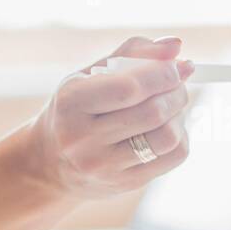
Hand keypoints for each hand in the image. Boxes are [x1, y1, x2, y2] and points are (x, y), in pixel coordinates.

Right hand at [26, 36, 193, 198]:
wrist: (50, 161)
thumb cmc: (77, 107)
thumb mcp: (91, 73)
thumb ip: (133, 52)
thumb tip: (176, 46)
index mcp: (71, 102)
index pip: (130, 88)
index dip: (163, 74)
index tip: (178, 65)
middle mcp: (83, 139)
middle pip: (153, 113)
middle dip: (176, 91)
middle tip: (178, 83)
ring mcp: (103, 167)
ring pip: (167, 138)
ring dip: (180, 114)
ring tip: (170, 104)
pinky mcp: (124, 183)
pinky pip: (173, 157)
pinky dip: (180, 135)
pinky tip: (166, 127)